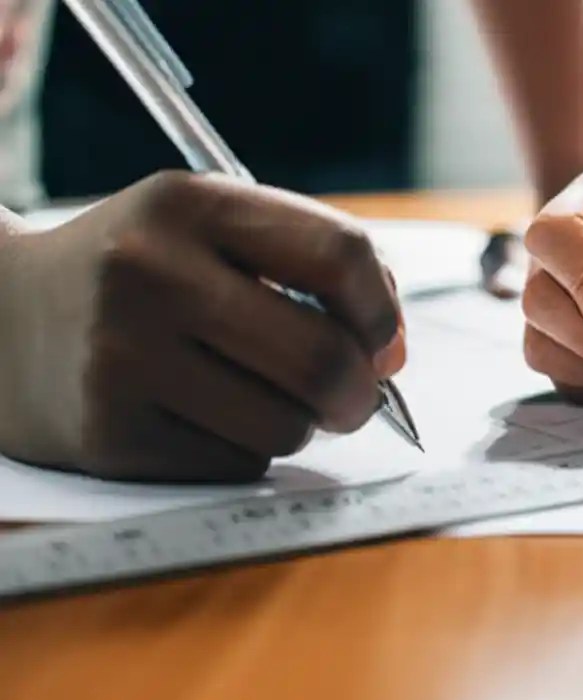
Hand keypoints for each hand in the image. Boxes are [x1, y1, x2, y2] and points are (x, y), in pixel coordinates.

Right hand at [0, 172, 406, 481]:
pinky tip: (206, 419)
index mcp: (188, 204)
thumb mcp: (208, 230)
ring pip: (286, 423)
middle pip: (321, 356)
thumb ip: (311, 268)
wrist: (0, 321)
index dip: (382, 310)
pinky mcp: (108, 433)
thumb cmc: (138, 274)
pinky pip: (236, 462)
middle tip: (353, 397)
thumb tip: (393, 352)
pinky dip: (246, 449)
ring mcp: (121, 356)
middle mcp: (149, 272)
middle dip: (360, 391)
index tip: (382, 341)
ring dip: (299, 422)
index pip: (339, 254)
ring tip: (261, 398)